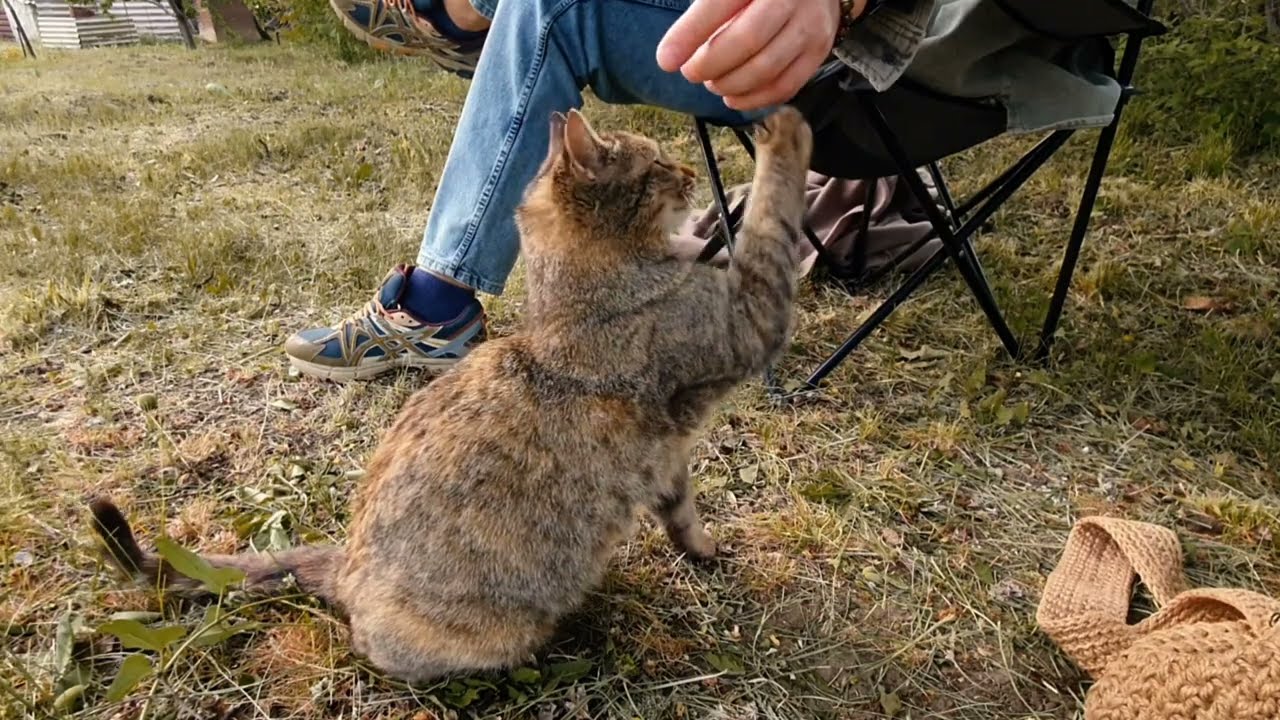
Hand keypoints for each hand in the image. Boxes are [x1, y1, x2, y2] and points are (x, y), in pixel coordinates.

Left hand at [656, 0, 847, 111]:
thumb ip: (706, 11)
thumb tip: (672, 54)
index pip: (719, 6)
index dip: (689, 35)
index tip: (666, 60)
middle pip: (745, 41)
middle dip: (710, 65)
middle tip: (691, 72)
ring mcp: (809, 25)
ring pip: (765, 68)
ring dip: (730, 85)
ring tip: (712, 83)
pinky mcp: (819, 51)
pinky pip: (785, 86)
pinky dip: (754, 99)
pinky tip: (734, 98)